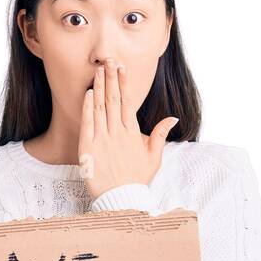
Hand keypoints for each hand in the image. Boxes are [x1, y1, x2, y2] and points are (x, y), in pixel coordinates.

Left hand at [79, 57, 177, 201]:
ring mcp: (102, 139)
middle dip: (110, 78)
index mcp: (133, 134)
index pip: (127, 102)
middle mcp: (118, 133)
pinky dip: (88, 107)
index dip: (123, 84)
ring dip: (99, 87)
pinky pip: (88, 123)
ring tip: (98, 71)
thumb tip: (172, 119)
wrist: (121, 199)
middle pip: (113, 100)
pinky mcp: (88, 148)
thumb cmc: (137, 180)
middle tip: (108, 61)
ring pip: (100, 108)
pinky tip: (88, 94)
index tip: (121, 69)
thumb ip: (160, 135)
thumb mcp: (154, 158)